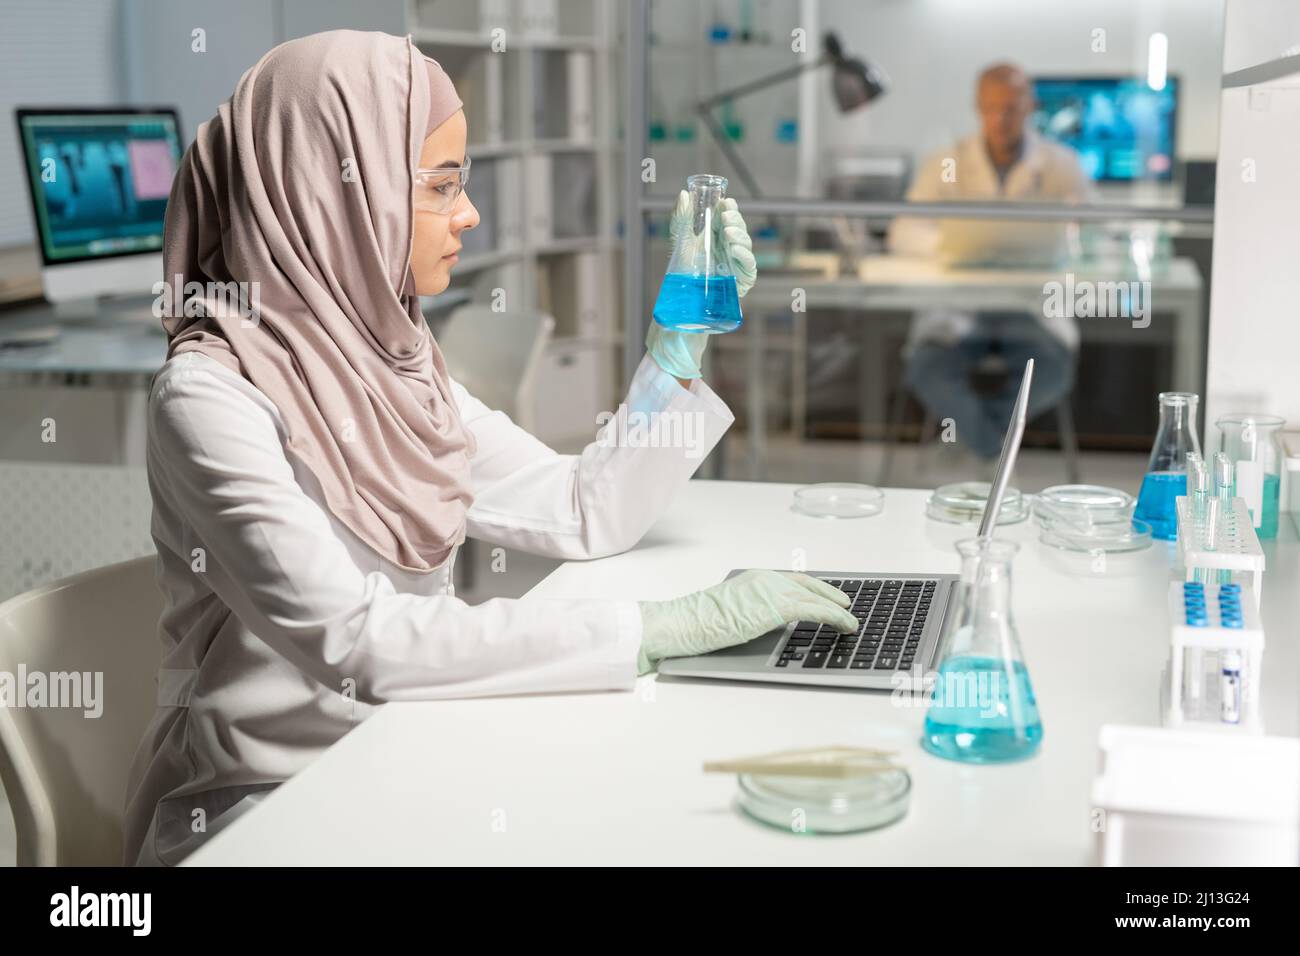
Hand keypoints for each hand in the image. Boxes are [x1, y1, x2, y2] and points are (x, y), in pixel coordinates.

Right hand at [635, 570, 858, 674]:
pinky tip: (845, 625)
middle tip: (846, 605)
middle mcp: (765, 579)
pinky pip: (814, 610)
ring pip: (815, 598)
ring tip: (850, 621)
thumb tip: (769, 623)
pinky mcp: (774, 607)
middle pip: (808, 585)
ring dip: (837, 610)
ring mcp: (770, 591)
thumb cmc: (698, 623)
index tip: (827, 595)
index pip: (792, 580)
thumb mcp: (730, 612)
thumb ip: (752, 611)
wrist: (684, 623)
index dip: (814, 588)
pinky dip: (835, 617)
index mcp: (753, 578)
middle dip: (830, 595)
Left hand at [668, 190, 755, 298]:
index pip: (729, 216)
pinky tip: (734, 249)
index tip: (724, 201)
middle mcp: (730, 245)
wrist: (683, 294)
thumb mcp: (680, 238)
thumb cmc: (684, 267)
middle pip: (739, 228)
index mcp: (719, 233)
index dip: (730, 208)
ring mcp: (737, 261)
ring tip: (727, 231)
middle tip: (725, 215)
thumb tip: (683, 194)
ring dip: (739, 235)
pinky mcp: (743, 278)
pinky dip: (743, 255)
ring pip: (746, 243)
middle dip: (735, 219)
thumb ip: (681, 217)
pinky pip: (749, 265)